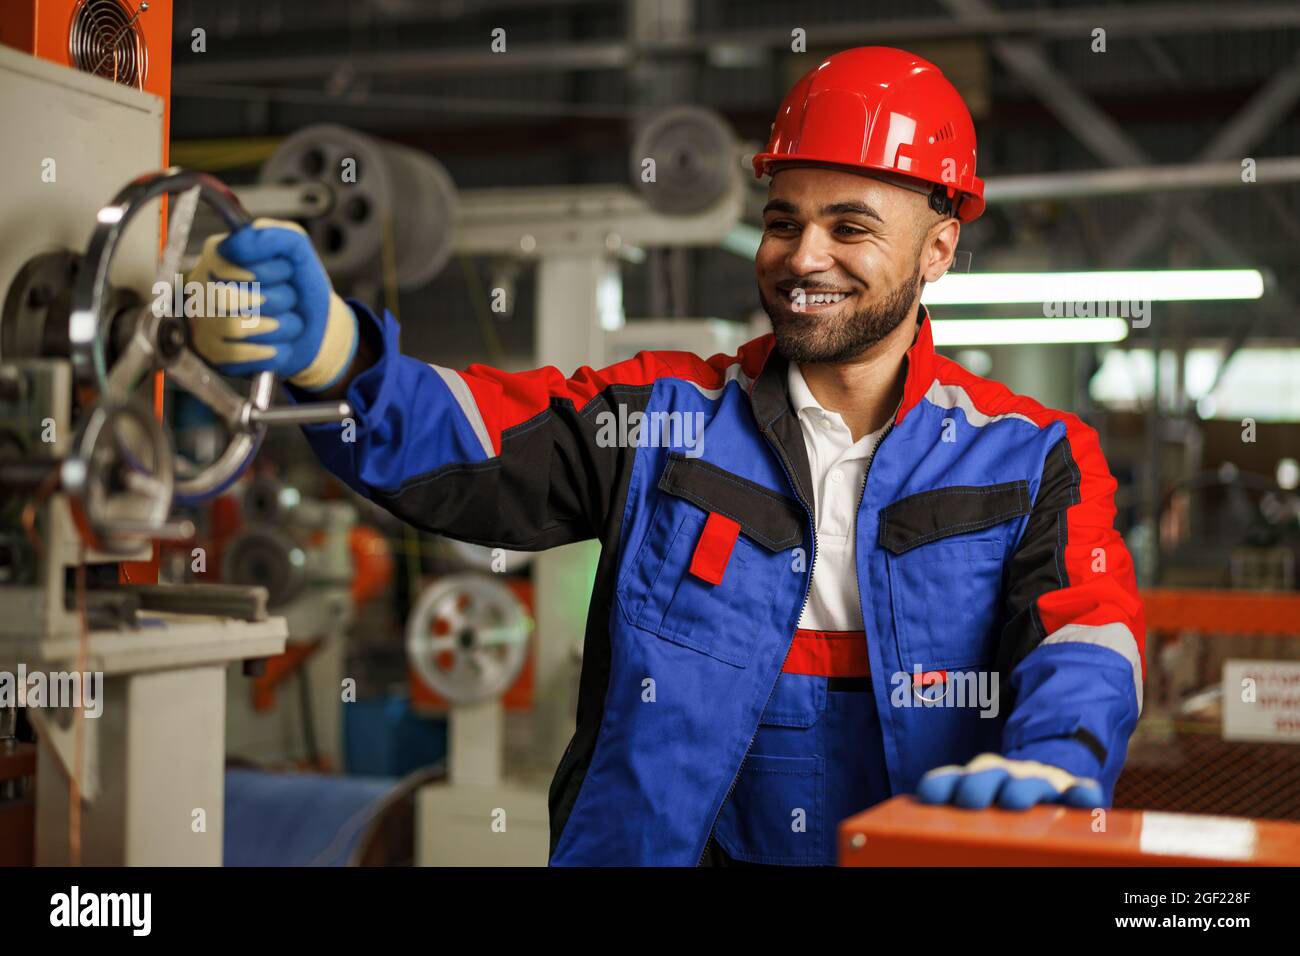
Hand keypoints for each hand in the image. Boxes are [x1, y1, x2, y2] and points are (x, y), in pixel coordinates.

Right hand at [186, 218, 357, 391]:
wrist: (318, 330)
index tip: (287, 273)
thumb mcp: (296, 251)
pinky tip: (279, 344)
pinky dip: (270, 351)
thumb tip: (239, 239)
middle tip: (290, 300)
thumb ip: (273, 235)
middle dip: (277, 300)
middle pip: (227, 297)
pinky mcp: (213, 353)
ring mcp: (203, 321)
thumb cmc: (302, 287)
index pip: (229, 262)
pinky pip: (237, 356)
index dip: (270, 272)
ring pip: (234, 327)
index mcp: (218, 255)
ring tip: (288, 322)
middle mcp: (202, 286)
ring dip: (277, 327)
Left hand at [915, 753, 1102, 809]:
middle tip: (971, 800)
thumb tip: (927, 811)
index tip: (930, 796)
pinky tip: (1083, 799)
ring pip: (1032, 780)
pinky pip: (1080, 790)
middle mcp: (1003, 776)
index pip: (951, 779)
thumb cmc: (997, 804)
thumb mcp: (974, 805)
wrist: (1045, 778)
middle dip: (978, 784)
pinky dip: (1081, 794)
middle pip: (989, 773)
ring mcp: (1038, 781)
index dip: (940, 785)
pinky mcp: (1071, 791)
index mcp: (973, 780)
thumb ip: (949, 819)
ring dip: (1024, 788)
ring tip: (1016, 800)